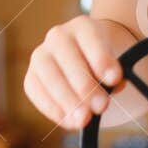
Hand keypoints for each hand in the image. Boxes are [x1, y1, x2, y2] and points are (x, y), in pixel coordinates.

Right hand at [23, 15, 124, 130]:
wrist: (82, 61)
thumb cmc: (101, 62)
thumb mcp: (113, 61)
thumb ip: (115, 73)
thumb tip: (116, 85)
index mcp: (83, 26)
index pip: (91, 39)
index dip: (102, 59)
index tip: (115, 80)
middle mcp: (58, 36)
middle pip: (69, 60)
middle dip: (87, 86)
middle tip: (101, 106)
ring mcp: (41, 56)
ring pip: (50, 76)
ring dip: (68, 100)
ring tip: (84, 119)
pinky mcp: (31, 77)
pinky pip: (37, 93)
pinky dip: (53, 109)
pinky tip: (69, 121)